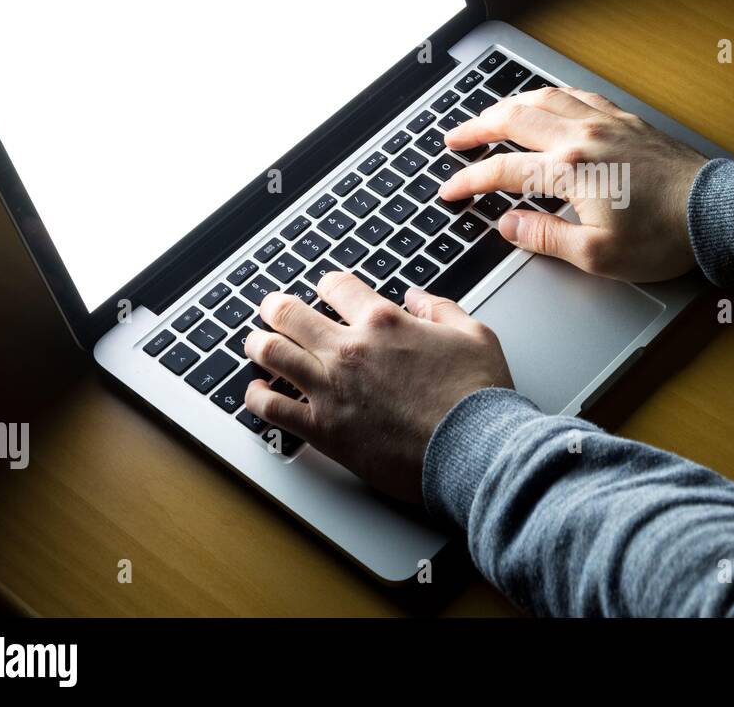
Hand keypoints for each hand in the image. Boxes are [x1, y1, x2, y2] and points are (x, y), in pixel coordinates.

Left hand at [241, 274, 511, 502]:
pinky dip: (256, 397)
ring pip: (270, 354)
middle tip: (272, 309)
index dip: (327, 285)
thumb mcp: (474, 334)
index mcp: (383, 322)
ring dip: (258, 344)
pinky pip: (271, 408)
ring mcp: (330, 389)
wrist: (473, 449)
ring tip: (256, 343)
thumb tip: (417, 297)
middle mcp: (349, 350)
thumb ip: (441, 309)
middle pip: (288, 314)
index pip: (336, 286)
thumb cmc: (477, 396)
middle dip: (275, 308)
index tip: (325, 290)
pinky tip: (256, 392)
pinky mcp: (323, 429)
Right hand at [439, 86, 707, 281]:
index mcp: (569, 169)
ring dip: (509, 104)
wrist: (713, 213)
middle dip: (476, 127)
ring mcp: (606, 123)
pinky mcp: (626, 121)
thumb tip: (509, 225)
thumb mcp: (597, 255)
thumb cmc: (661, 237)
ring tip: (490, 115)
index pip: (503, 170)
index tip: (450, 192)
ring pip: (544, 99)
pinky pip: (577, 96)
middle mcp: (582, 137)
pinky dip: (551, 96)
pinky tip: (547, 102)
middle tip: (453, 138)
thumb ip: (545, 237)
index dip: (469, 181)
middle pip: (514, 119)